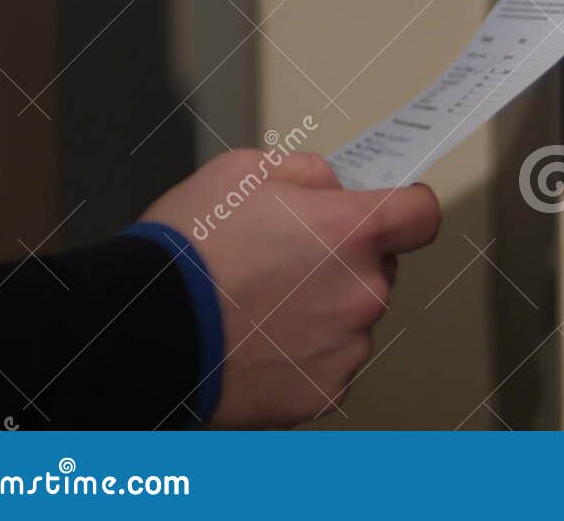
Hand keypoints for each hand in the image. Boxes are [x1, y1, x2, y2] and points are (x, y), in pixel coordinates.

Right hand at [140, 150, 440, 427]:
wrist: (143, 334)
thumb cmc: (186, 251)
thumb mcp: (242, 172)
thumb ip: (308, 173)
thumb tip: (333, 188)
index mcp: (353, 231)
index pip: (421, 215)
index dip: (405, 211)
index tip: (392, 214)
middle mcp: (364, 291)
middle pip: (378, 270)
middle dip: (343, 264)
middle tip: (284, 265)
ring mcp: (347, 347)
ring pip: (351, 321)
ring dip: (322, 314)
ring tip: (259, 310)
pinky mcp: (323, 392)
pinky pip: (327, 365)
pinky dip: (301, 358)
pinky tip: (256, 344)